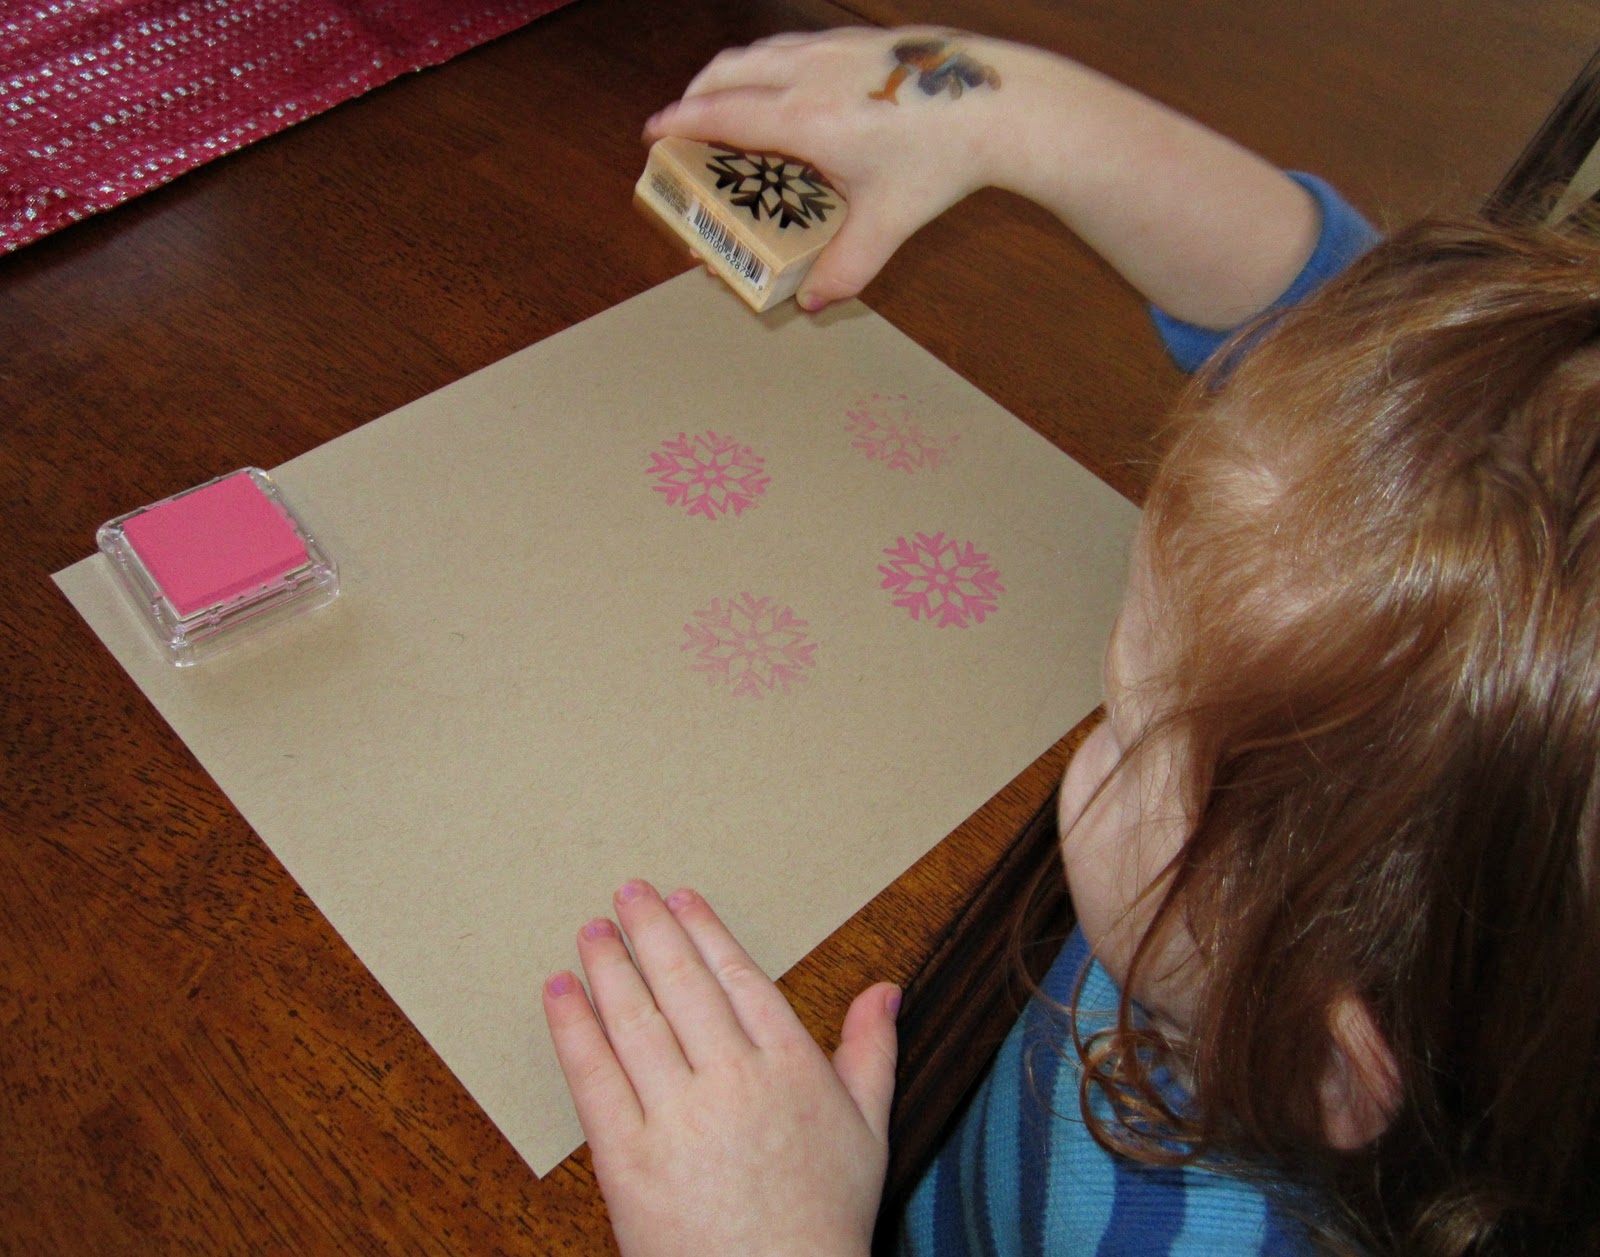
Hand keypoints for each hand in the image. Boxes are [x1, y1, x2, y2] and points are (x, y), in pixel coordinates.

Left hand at [544, 880, 900, 1256]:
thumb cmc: (825, 1218)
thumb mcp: (869, 1129)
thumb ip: (872, 1050)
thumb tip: (887, 988)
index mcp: (790, 1065)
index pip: (738, 978)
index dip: (704, 932)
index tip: (681, 898)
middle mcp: (732, 1079)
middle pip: (682, 985)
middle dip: (650, 930)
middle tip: (626, 892)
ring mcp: (677, 1116)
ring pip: (636, 1020)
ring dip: (608, 967)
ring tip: (590, 931)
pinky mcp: (628, 1158)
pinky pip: (594, 1077)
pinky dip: (574, 1028)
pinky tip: (560, 991)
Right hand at [645, 27, 1318, 328]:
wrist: (1001, 103)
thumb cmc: (943, 162)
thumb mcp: (888, 225)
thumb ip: (847, 268)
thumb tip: (816, 304)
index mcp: (804, 121)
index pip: (721, 116)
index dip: (679, 124)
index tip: (652, 134)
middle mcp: (810, 75)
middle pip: (728, 72)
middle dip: (695, 95)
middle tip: (684, 122)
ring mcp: (834, 48)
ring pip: (759, 51)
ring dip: (730, 73)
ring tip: (725, 100)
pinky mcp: (859, 39)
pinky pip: (793, 44)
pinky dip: (769, 62)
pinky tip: (786, 83)